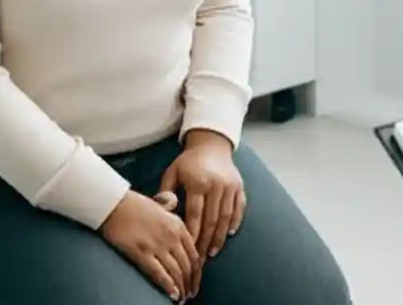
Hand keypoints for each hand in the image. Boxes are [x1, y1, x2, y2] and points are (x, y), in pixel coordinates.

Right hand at [100, 190, 199, 301]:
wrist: (114, 203)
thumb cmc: (135, 205)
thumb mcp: (162, 206)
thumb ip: (173, 215)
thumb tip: (178, 219)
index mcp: (179, 225)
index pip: (194, 253)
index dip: (197, 271)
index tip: (196, 281)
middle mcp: (172, 236)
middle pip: (187, 265)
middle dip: (191, 282)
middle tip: (191, 293)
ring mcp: (157, 245)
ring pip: (176, 271)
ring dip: (181, 287)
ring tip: (182, 298)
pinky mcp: (142, 253)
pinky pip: (159, 273)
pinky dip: (168, 286)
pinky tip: (173, 295)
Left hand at [159, 130, 246, 262]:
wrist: (212, 144)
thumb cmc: (188, 162)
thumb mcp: (173, 172)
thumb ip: (166, 191)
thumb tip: (163, 211)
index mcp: (198, 183)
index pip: (195, 215)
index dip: (192, 234)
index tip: (188, 250)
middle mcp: (216, 185)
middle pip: (211, 220)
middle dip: (205, 241)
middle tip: (200, 259)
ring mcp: (230, 186)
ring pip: (226, 217)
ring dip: (220, 237)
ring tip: (213, 252)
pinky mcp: (239, 187)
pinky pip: (238, 208)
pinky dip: (234, 222)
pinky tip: (229, 235)